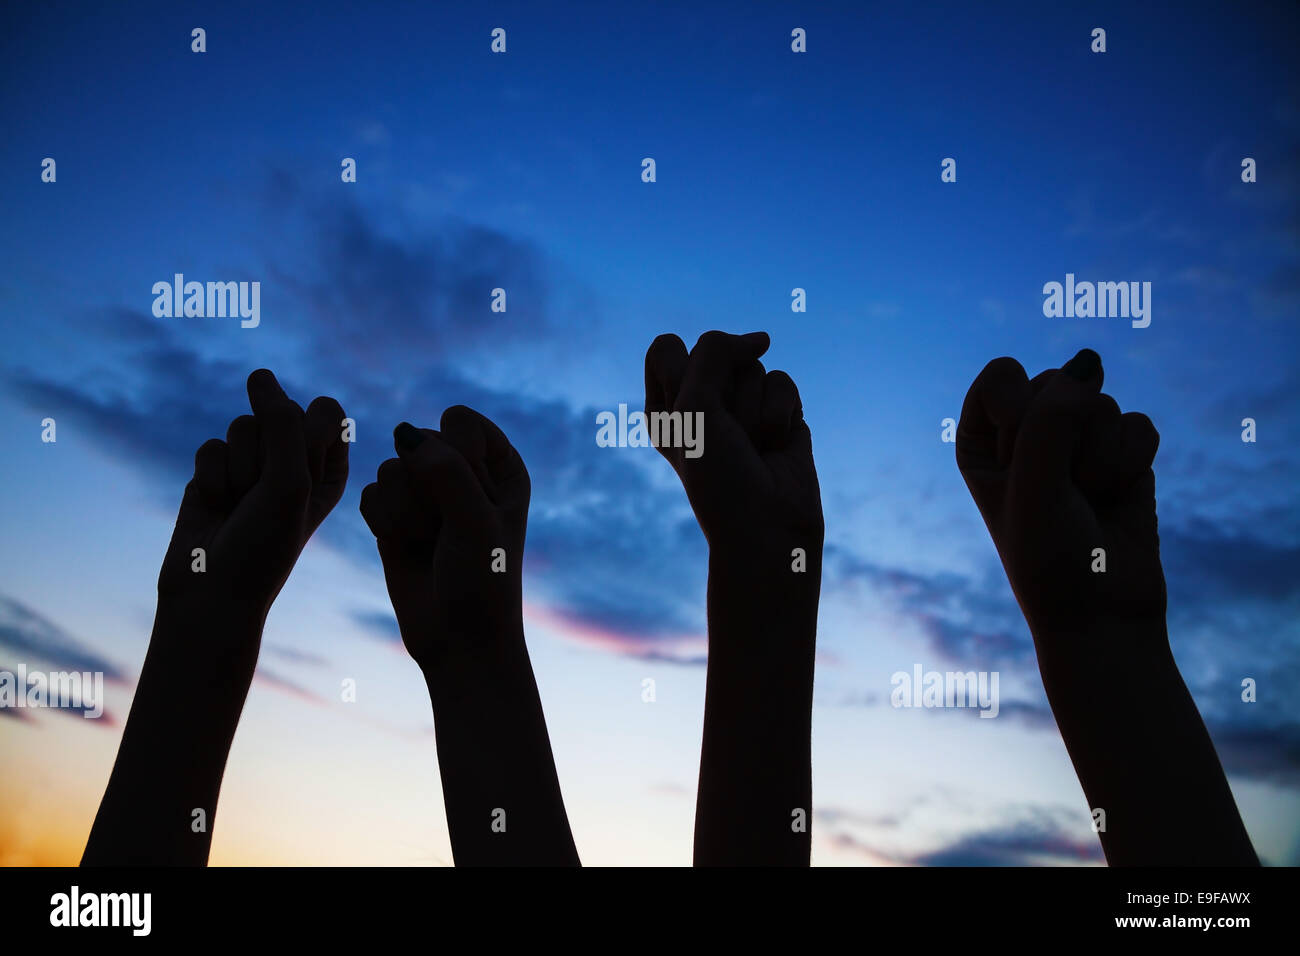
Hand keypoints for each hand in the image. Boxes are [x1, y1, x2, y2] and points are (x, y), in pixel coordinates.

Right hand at [156, 369, 348, 651]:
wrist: (213, 591)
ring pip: (243, 426)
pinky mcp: (217, 469)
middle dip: (268, 453)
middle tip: (266, 497)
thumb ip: (282, 421)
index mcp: (332, 466)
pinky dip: (212, 477)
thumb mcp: (290, 481)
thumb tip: (259, 373)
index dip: (306, 438)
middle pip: (280, 412)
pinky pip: (211, 445)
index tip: (299, 478)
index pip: (326, 411)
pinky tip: (216, 507)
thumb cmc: (265, 543)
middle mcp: (296, 461)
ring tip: (240, 505)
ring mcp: (255, 464)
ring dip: (239, 468)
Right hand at [359, 405, 529, 670]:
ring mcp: (426, 493)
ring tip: (428, 542)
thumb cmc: (482, 581)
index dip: (456, 458)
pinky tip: (404, 547)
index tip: (473, 502)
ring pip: (390, 467)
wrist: (458, 642)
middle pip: (419, 441)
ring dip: (404, 510)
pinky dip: (383, 522)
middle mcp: (464, 472)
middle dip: (426, 489)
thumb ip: (446, 471)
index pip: (459, 421)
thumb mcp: (476, 522)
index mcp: (501, 464)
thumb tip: (403, 433)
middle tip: (447, 532)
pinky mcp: (394, 515)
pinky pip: (369, 493)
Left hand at [643, 330, 822, 555]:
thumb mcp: (695, 404)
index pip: (666, 347)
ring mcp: (742, 406)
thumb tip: (763, 339)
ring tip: (753, 446)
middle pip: (715, 352)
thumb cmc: (718, 473)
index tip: (692, 413)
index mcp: (663, 405)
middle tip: (727, 438)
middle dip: (726, 394)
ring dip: (755, 410)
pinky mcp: (780, 410)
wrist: (767, 524)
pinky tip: (777, 445)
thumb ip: (716, 352)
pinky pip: (783, 381)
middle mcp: (701, 402)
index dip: (684, 370)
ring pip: (753, 366)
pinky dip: (780, 415)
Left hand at [955, 349, 1163, 638]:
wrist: (1104, 612)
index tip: (1020, 463)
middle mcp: (1025, 433)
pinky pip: (1139, 424)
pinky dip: (1132, 462)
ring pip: (1101, 403)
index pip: (1002, 376)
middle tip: (1060, 491)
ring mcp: (1076, 441)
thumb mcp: (1032, 483)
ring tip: (1089, 500)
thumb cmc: (1049, 554)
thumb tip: (1089, 363)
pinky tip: (1119, 496)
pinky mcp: (1122, 453)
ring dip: (1100, 458)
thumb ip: (1052, 417)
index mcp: (981, 439)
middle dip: (1067, 438)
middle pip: (1057, 382)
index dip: (1021, 413)